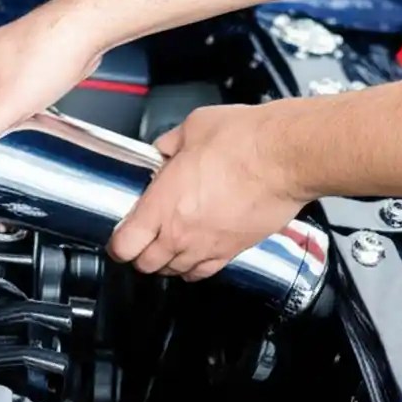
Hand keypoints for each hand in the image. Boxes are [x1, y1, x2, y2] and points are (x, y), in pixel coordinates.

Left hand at [107, 103, 312, 281]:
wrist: (285, 156)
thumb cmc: (243, 141)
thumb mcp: (191, 129)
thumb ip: (168, 145)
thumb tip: (163, 150)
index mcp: (162, 204)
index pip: (125, 244)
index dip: (117, 243)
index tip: (118, 235)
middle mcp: (182, 232)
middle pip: (146, 264)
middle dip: (138, 254)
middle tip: (139, 239)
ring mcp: (208, 245)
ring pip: (174, 271)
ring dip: (165, 262)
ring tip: (164, 246)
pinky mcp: (234, 250)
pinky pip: (204, 272)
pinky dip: (193, 268)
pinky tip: (193, 255)